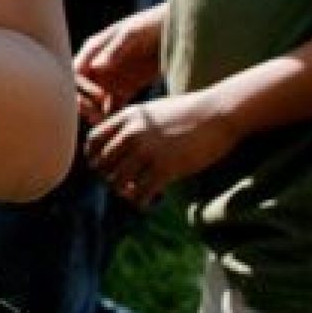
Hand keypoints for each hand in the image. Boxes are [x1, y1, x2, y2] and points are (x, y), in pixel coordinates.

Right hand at [74, 6, 164, 123]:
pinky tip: (121, 123)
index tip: (100, 96)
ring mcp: (110, 78)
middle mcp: (97, 65)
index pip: (75, 73)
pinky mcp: (125, 88)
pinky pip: (112, 106)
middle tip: (99, 117)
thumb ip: (115, 49)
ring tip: (108, 123)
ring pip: (93, 102)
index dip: (81, 87)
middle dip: (84, 104)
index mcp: (93, 50)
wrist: (178, 29)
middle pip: (79, 90)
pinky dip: (112, 116)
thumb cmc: (152, 24)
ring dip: (96, 113)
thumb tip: (96, 66)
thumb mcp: (133, 33)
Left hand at [84, 91, 237, 206]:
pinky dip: (141, 202)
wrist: (218, 113)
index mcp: (126, 117)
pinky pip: (140, 194)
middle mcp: (131, 134)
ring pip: (117, 181)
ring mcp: (147, 152)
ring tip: (136, 193)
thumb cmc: (189, 112)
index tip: (101, 166)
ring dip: (124, 191)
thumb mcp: (152, 111)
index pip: (93, 140)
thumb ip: (133, 124)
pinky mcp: (165, 169)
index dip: (93, 156)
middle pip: (102, 164)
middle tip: (122, 183)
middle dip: (109, 176)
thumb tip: (120, 144)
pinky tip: (150, 202)